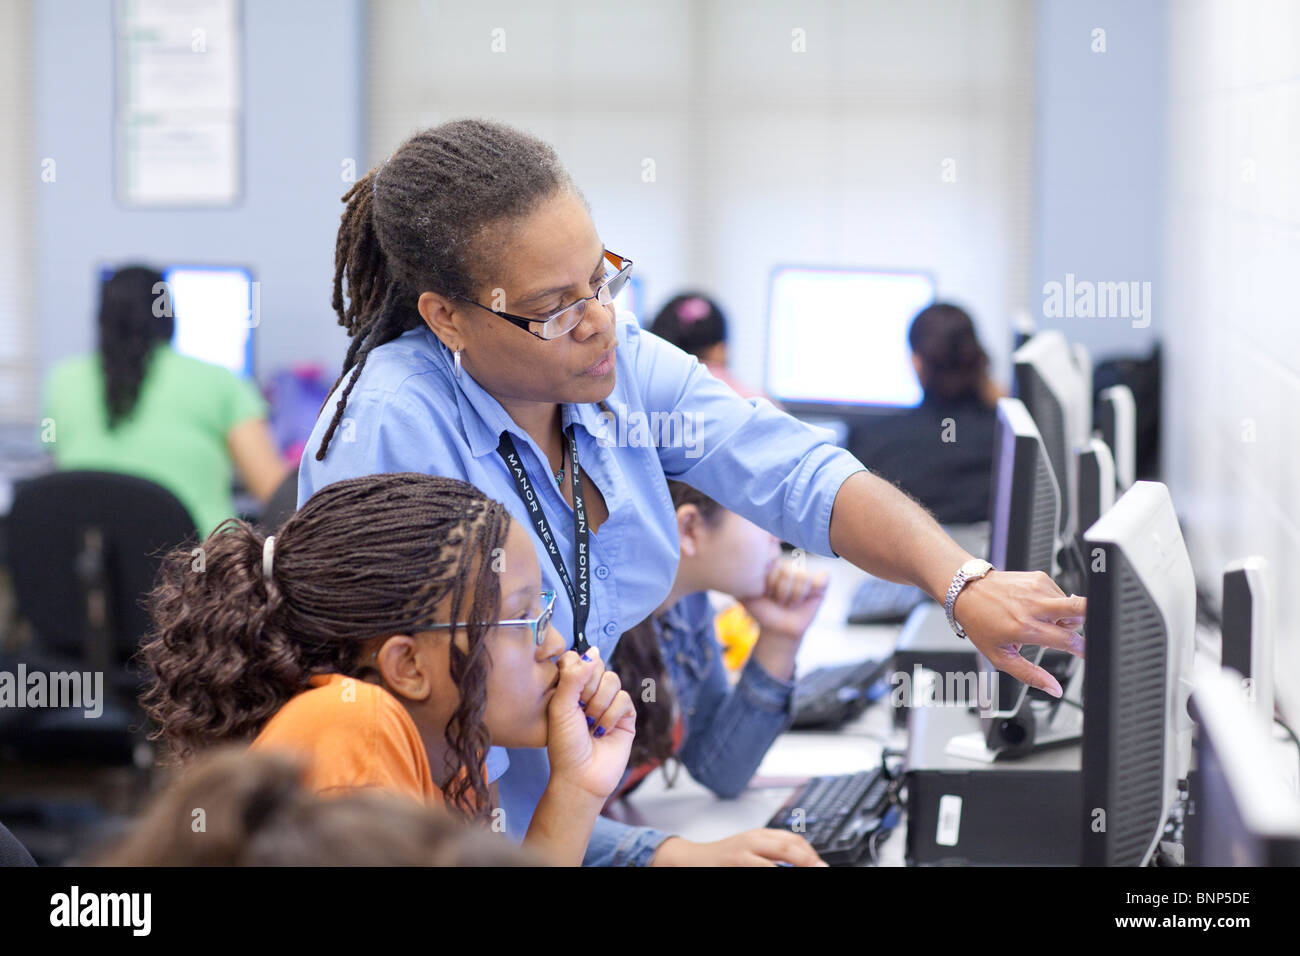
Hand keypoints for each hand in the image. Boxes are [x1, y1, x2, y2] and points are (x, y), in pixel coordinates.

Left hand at [545, 647, 635, 799]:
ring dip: (600, 705)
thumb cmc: (564, 745)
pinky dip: (611, 716)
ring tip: (591, 725)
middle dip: (588, 689)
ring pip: (613, 680)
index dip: (576, 670)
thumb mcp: (560, 707)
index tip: (569, 691)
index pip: (577, 658)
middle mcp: (589, 692)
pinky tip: (602, 732)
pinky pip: (624, 698)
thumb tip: (593, 651)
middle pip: (598, 666)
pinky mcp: (625, 716)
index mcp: (569, 687)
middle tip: (580, 710)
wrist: (581, 776)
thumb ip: (573, 676)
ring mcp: (608, 703)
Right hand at [650, 829, 825, 866]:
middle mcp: (752, 841)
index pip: (793, 840)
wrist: (691, 859)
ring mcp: (742, 856)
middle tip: (822, 869)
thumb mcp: (750, 847)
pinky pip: (760, 870)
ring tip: (808, 871)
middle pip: (788, 848)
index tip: (821, 865)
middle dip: (809, 861)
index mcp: (759, 834)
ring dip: (794, 867)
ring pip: (775, 862)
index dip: (811, 853)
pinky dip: (773, 872)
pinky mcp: (734, 867)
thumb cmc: (724, 856)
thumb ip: (773, 851)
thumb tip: (804, 860)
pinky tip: (779, 874)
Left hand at [739, 560, 829, 638]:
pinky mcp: (820, 585)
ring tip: (789, 602)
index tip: (764, 594)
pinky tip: (806, 599)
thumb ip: (739, 581)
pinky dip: (814, 590)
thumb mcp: (745, 595)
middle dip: (781, 593)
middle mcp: (789, 566)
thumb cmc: (762, 611)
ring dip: (794, 597)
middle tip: (778, 600)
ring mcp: (805, 574)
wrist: (777, 630)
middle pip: (788, 572)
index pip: (773, 566)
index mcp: (772, 565)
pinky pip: (822, 579)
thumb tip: (729, 568)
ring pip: (803, 578)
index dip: (768, 585)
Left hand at [952, 569, 1085, 697]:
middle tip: (1075, 631)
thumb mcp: (1000, 657)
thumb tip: (1054, 689)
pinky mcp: (1039, 577)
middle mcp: (1034, 605)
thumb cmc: (980, 622)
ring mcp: (1038, 588)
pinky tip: (1038, 609)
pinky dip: (1054, 604)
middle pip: (1080, 608)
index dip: (1082, 650)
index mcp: (1025, 627)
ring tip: (1045, 622)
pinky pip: (1060, 594)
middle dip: (1092, 619)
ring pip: (1072, 605)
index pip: (1067, 640)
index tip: (1087, 654)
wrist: (967, 590)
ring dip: (1065, 616)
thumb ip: (1030, 675)